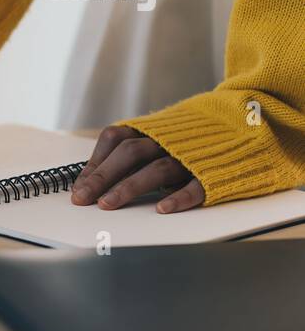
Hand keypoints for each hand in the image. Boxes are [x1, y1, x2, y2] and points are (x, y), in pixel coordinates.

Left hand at [71, 125, 204, 212]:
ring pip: (157, 168)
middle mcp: (169, 138)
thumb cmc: (196, 137)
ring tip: (108, 205)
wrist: (251, 121)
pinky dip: (180, 197)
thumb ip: (135, 151)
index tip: (79, 186)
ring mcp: (193, 154)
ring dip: (129, 187)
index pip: (116, 139)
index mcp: (154, 128)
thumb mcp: (163, 135)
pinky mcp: (215, 171)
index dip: (96, 162)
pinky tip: (162, 209)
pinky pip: (197, 184)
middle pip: (130, 153)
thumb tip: (94, 178)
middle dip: (103, 176)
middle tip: (82, 199)